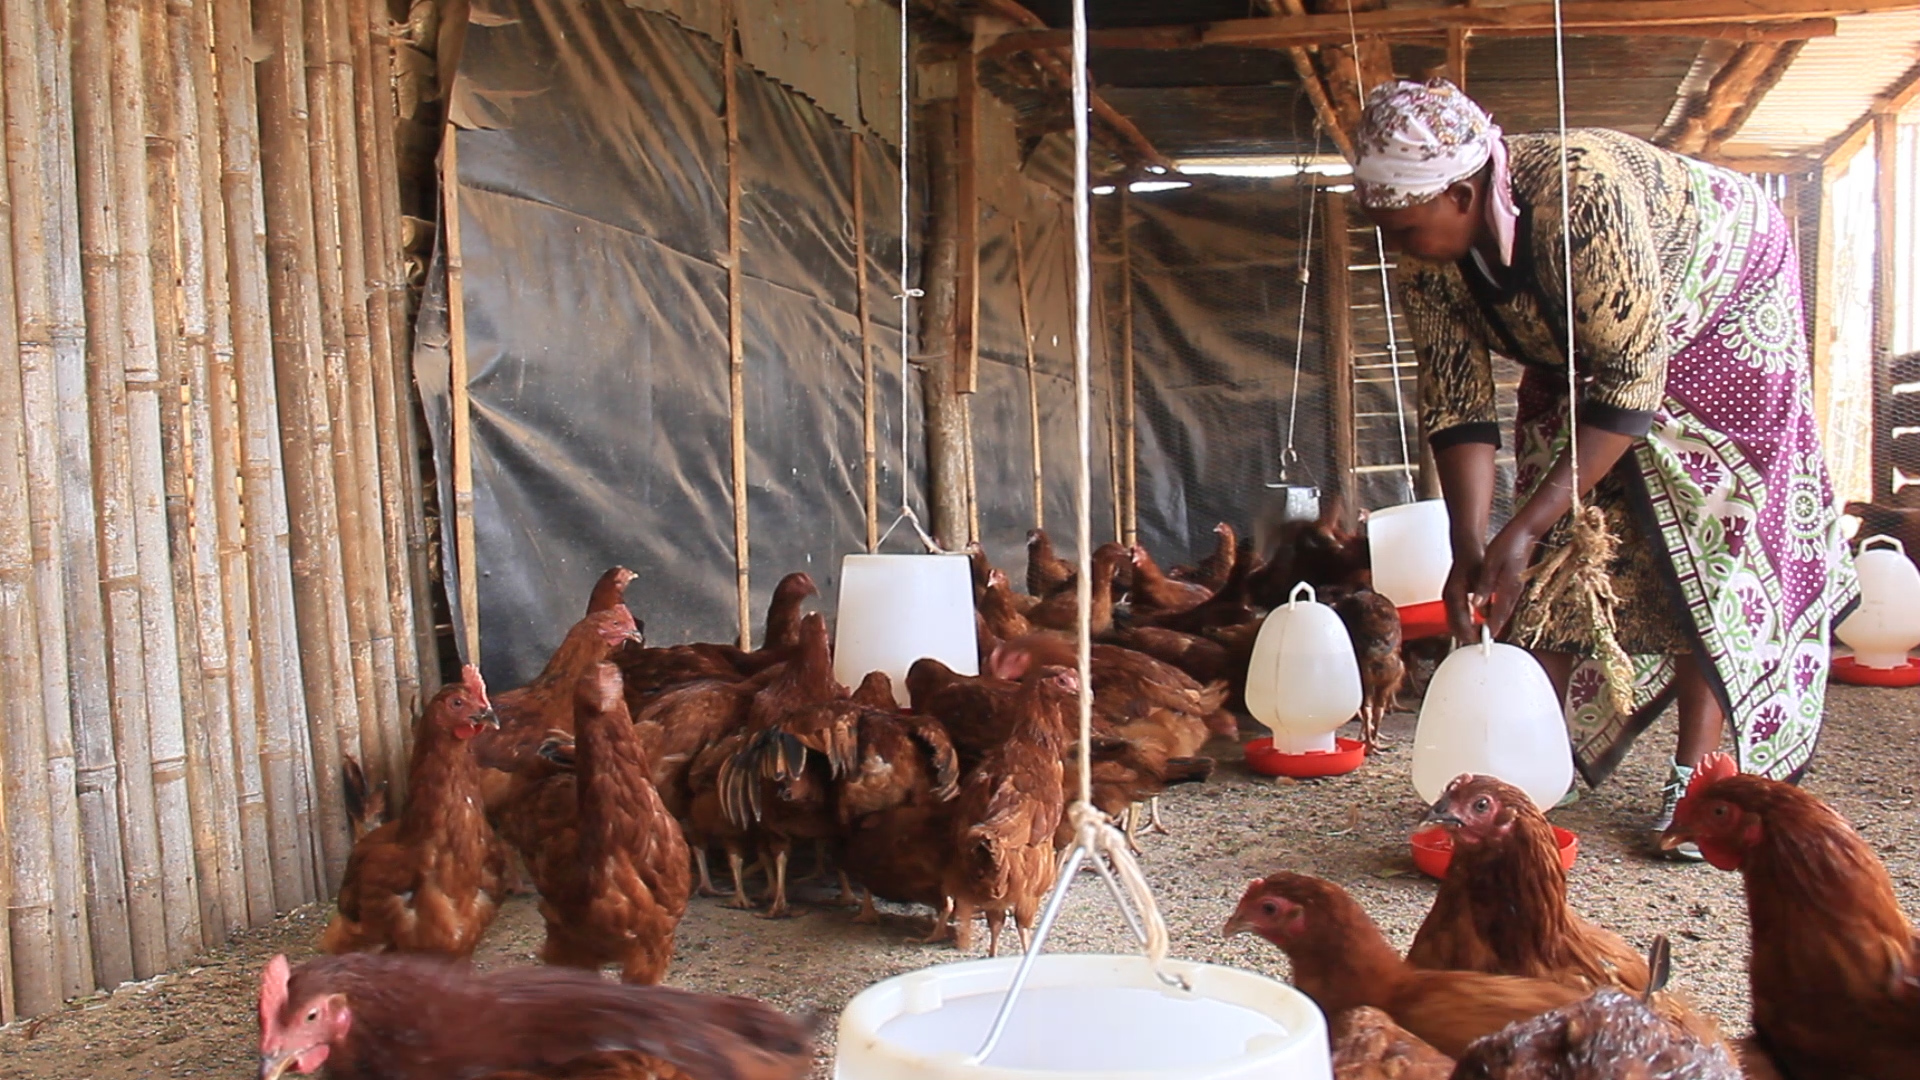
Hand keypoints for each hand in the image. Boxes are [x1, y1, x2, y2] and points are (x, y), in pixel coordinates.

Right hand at [1443, 546, 1484, 642]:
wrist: (1465, 549)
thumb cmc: (1473, 560)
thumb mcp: (1482, 576)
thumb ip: (1483, 594)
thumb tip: (1485, 613)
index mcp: (1454, 594)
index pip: (1459, 620)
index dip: (1469, 632)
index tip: (1480, 640)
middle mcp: (1449, 598)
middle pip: (1453, 625)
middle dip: (1466, 636)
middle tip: (1482, 642)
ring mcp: (1449, 599)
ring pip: (1454, 623)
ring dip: (1466, 631)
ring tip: (1480, 637)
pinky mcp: (1453, 599)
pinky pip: (1456, 617)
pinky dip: (1465, 625)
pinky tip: (1476, 626)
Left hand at [1477, 518, 1543, 636]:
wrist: (1526, 532)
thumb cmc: (1509, 543)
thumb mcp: (1491, 563)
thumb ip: (1485, 585)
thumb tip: (1477, 605)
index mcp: (1507, 587)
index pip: (1498, 613)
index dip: (1490, 628)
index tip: (1483, 640)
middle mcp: (1514, 590)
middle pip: (1503, 615)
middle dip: (1494, 628)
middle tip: (1483, 640)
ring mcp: (1517, 586)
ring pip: (1505, 609)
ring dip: (1497, 621)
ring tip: (1487, 631)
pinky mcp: (1516, 581)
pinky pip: (1507, 601)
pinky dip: (1500, 610)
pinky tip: (1494, 611)